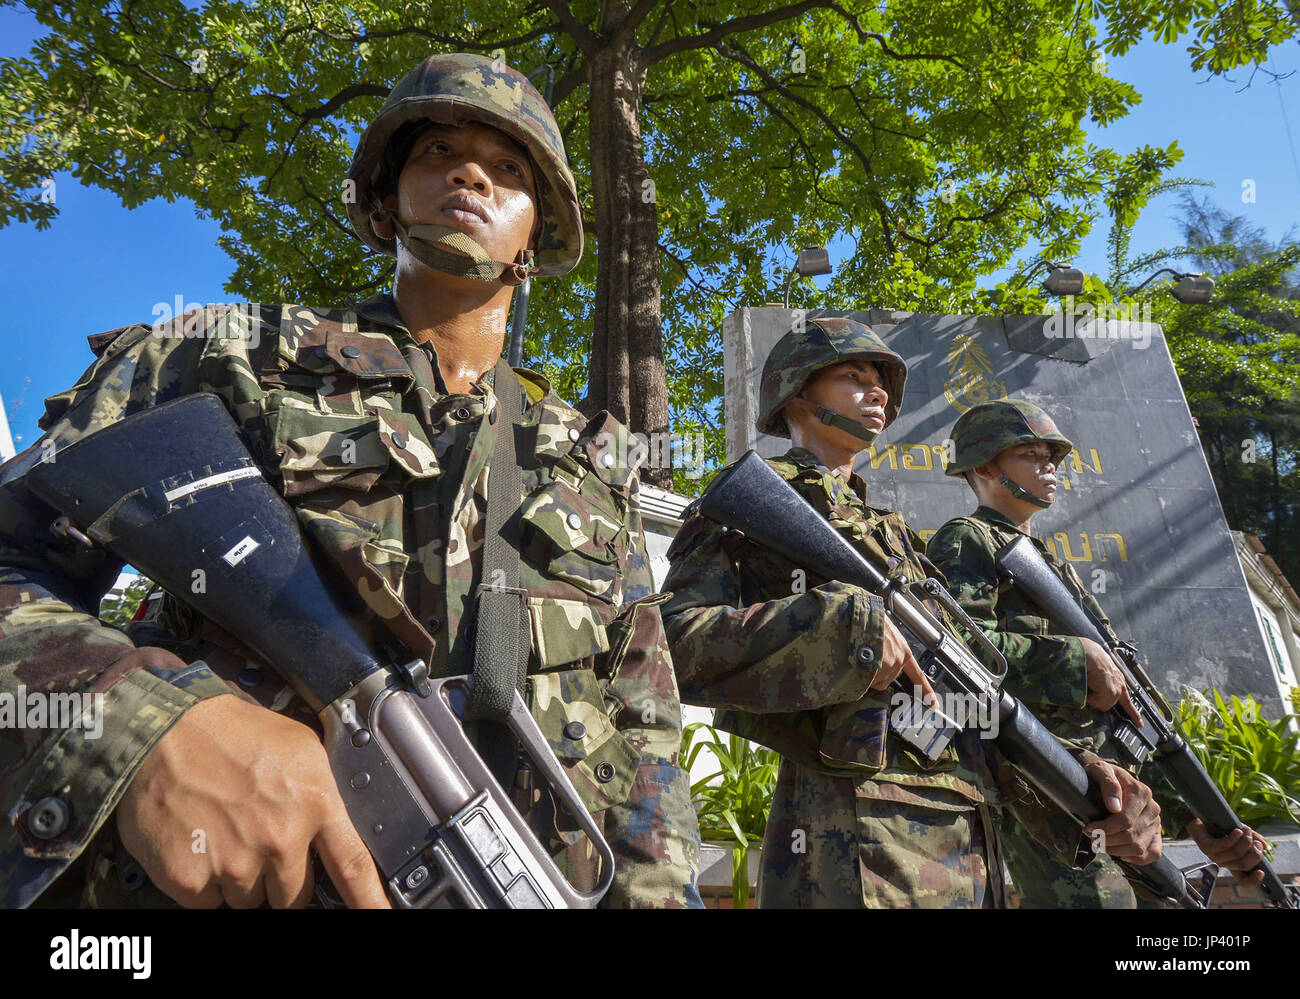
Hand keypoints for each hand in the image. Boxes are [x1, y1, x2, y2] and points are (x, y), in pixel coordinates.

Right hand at [117, 693, 389, 908]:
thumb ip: (321, 792)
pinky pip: (210, 903)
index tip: (382, 917)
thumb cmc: (229, 734)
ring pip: (252, 900)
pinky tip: (199, 841)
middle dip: (281, 873)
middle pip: (296, 894)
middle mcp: (280, 838)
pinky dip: (204, 882)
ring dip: (241, 877)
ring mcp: (236, 863)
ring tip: (225, 830)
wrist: (161, 732)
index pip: (353, 866)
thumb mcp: (299, 747)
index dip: (371, 901)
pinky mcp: (192, 880)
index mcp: (314, 802)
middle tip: (258, 835)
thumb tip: (340, 828)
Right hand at [867, 617, 936, 705]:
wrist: (860, 615)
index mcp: (903, 650)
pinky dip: (859, 675)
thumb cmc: (870, 619)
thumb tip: (884, 651)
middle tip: (866, 660)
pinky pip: (866, 681)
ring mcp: (887, 666)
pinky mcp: (875, 670)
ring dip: (867, 674)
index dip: (926, 690)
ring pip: (875, 681)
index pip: (918, 675)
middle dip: (877, 674)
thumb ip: (889, 645)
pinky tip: (855, 662)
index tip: (933, 704)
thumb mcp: (886, 630)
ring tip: (859, 658)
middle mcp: (898, 660)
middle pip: (888, 679)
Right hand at [1081, 638, 1141, 725]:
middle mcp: (1120, 686)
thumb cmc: (1091, 660)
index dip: (1134, 714)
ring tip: (1088, 685)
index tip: (1140, 724)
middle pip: (1108, 706)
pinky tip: (1088, 686)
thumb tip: (1096, 696)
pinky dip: (1088, 697)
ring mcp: (1115, 690)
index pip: (1128, 702)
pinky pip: (1095, 702)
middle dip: (1097, 701)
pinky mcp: (1110, 692)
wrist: (1090, 653)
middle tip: (1090, 689)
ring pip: (1101, 706)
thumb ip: (1102, 684)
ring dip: (1092, 698)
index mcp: (1119, 681)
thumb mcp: (1101, 673)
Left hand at [1081, 758, 1161, 863]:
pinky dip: (1136, 858)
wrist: (1110, 777)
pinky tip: (1121, 853)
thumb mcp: (1100, 770)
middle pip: (1131, 836)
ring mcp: (1156, 822)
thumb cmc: (1102, 775)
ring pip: (1139, 847)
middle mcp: (1152, 808)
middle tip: (1092, 836)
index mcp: (1141, 792)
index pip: (1126, 820)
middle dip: (1107, 840)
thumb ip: (1108, 783)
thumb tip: (1114, 807)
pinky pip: (1153, 854)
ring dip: (1116, 850)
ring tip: (1101, 843)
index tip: (1088, 828)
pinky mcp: (1156, 834)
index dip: (1105, 828)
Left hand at [1187, 819, 1266, 887]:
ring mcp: (1214, 856)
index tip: (1261, 872)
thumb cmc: (1221, 827)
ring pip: (1235, 854)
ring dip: (1245, 841)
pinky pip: (1224, 845)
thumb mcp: (1241, 832)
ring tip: (1246, 830)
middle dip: (1254, 853)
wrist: (1198, 818)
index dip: (1253, 880)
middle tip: (1256, 842)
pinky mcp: (1206, 847)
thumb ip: (1253, 838)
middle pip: (1244, 865)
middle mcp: (1224, 862)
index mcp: (1233, 863)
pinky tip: (1237, 830)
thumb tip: (1265, 846)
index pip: (1243, 880)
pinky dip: (1233, 838)